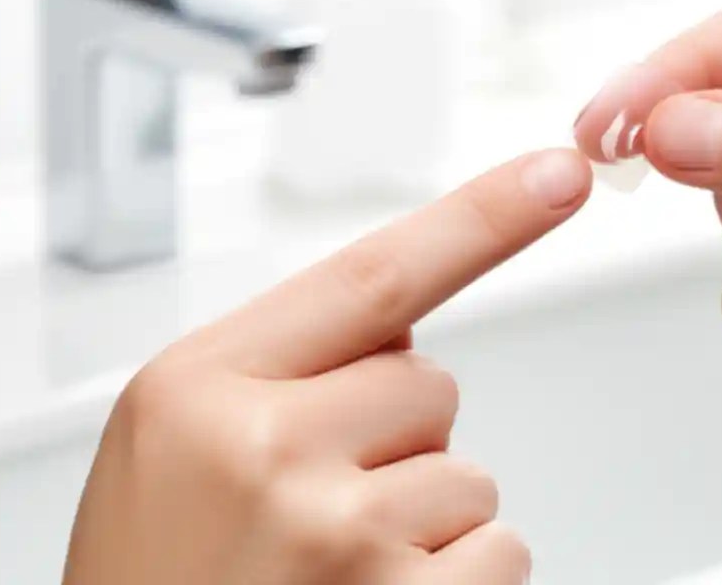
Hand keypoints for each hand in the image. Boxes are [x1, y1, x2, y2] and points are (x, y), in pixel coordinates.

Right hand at [63, 149, 591, 583]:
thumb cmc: (162, 577)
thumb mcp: (176, 445)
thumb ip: (282, 371)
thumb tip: (406, 335)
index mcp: (200, 387)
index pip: (374, 275)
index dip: (481, 217)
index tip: (559, 175)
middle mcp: (267, 451)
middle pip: (430, 385)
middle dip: (397, 438)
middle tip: (312, 507)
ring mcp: (336, 534)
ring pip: (469, 478)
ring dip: (423, 520)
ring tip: (331, 569)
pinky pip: (498, 552)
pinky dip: (458, 579)